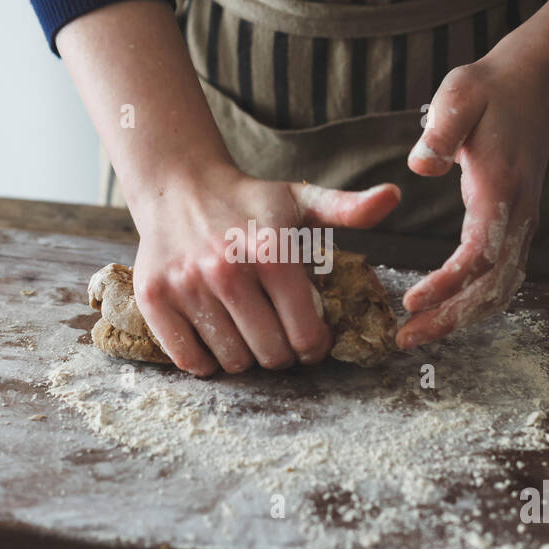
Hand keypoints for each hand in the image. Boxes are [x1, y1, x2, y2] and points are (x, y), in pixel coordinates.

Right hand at [128, 165, 399, 375]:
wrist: (179, 186)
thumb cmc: (249, 202)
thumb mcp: (302, 200)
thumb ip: (349, 208)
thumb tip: (394, 196)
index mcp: (272, 252)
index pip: (306, 335)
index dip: (314, 346)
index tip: (311, 340)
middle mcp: (227, 270)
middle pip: (271, 355)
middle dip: (281, 354)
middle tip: (278, 338)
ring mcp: (187, 285)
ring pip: (231, 361)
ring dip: (244, 357)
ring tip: (246, 332)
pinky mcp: (155, 297)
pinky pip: (188, 359)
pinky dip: (204, 360)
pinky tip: (215, 337)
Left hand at [396, 52, 548, 348]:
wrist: (534, 84)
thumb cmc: (490, 90)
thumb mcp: (461, 94)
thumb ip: (442, 130)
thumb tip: (419, 165)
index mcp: (501, 190)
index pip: (479, 254)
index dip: (447, 284)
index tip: (411, 301)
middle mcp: (518, 215)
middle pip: (491, 286)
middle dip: (450, 318)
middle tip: (404, 339)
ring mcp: (521, 224)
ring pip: (500, 289)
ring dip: (462, 318)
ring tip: (419, 334)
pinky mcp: (515, 225)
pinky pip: (501, 277)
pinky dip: (476, 303)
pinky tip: (447, 313)